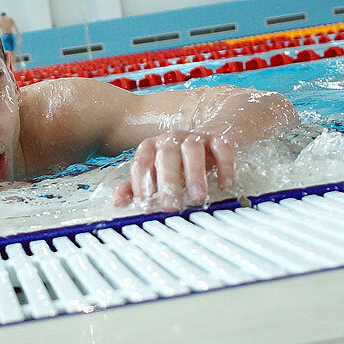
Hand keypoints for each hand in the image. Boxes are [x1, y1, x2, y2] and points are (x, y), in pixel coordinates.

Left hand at [112, 129, 234, 210]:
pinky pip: (222, 148)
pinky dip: (225, 166)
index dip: (140, 180)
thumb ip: (134, 186)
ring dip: (195, 174)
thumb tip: (117, 201)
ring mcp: (195, 138)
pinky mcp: (218, 139)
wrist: (204, 140)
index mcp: (151, 147)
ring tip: (198, 197)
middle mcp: (171, 140)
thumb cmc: (174, 164)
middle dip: (168, 181)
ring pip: (193, 150)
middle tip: (171, 205)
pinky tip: (225, 184)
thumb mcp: (154, 174)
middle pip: (167, 156)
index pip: (141, 161)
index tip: (144, 200)